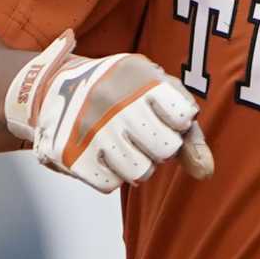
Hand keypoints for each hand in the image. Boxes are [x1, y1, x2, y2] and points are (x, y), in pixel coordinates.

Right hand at [2, 29, 213, 192]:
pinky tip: (102, 153)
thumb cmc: (122, 93)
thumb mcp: (157, 94)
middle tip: (140, 132)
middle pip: (165, 150)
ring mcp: (87, 126)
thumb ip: (189, 132)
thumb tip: (205, 171)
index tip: (163, 113)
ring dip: (137, 164)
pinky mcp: (67, 152)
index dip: (177, 122)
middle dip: (159, 147)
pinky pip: (110, 184)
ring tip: (122, 143)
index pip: (184, 117)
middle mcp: (111, 98)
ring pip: (140, 172)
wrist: (53, 87)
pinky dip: (111, 174)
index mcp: (138, 74)